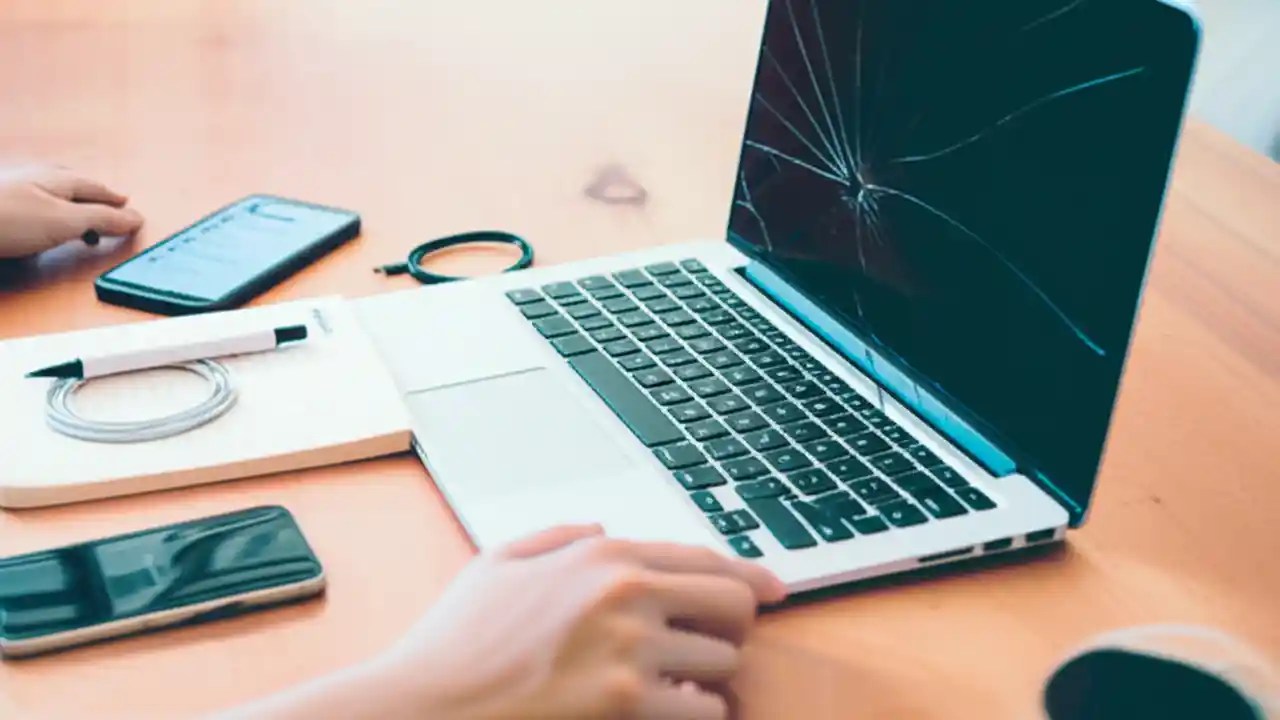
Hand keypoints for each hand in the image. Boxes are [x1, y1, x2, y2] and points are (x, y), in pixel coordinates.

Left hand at [0, 163, 143, 258]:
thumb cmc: (7, 220)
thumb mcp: (65, 222)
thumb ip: (102, 219)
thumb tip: (134, 217)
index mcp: (58, 178)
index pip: (97, 188)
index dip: (116, 202)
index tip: (131, 212)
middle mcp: (36, 176)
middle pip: (73, 183)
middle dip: (93, 195)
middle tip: (109, 206)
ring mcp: (13, 187)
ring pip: (50, 190)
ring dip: (69, 201)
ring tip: (78, 213)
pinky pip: (30, 201)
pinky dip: (45, 209)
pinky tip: (37, 218)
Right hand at [375, 525, 786, 719]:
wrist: (424, 708)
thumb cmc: (454, 643)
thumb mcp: (497, 564)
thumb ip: (556, 538)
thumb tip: (599, 529)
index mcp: (600, 555)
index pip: (704, 557)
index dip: (751, 576)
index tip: (776, 590)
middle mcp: (625, 592)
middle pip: (734, 604)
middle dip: (732, 628)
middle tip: (713, 646)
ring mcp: (630, 649)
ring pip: (724, 662)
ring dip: (707, 678)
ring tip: (673, 686)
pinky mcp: (628, 704)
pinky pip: (706, 710)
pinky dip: (696, 714)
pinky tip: (665, 712)